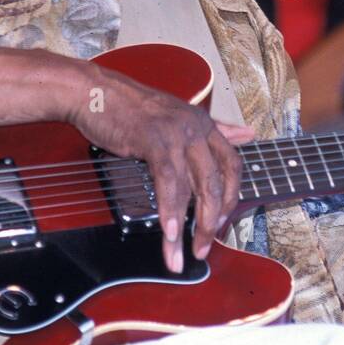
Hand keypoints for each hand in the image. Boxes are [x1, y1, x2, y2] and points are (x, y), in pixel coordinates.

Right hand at [67, 64, 253, 273]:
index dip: (231, 197)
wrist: (96, 92)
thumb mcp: (179, 116)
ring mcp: (177, 133)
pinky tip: (169, 232)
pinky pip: (168, 182)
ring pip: (193, 187)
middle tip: (202, 247)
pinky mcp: (154, 140)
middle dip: (211, 222)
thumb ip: (214, 129)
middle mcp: (196, 128)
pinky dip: (169, 210)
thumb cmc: (132, 108)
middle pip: (216, 182)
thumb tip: (247, 134)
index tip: (221, 223)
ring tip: (179, 252)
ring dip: (189, 226)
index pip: (233, 165)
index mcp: (205, 124)